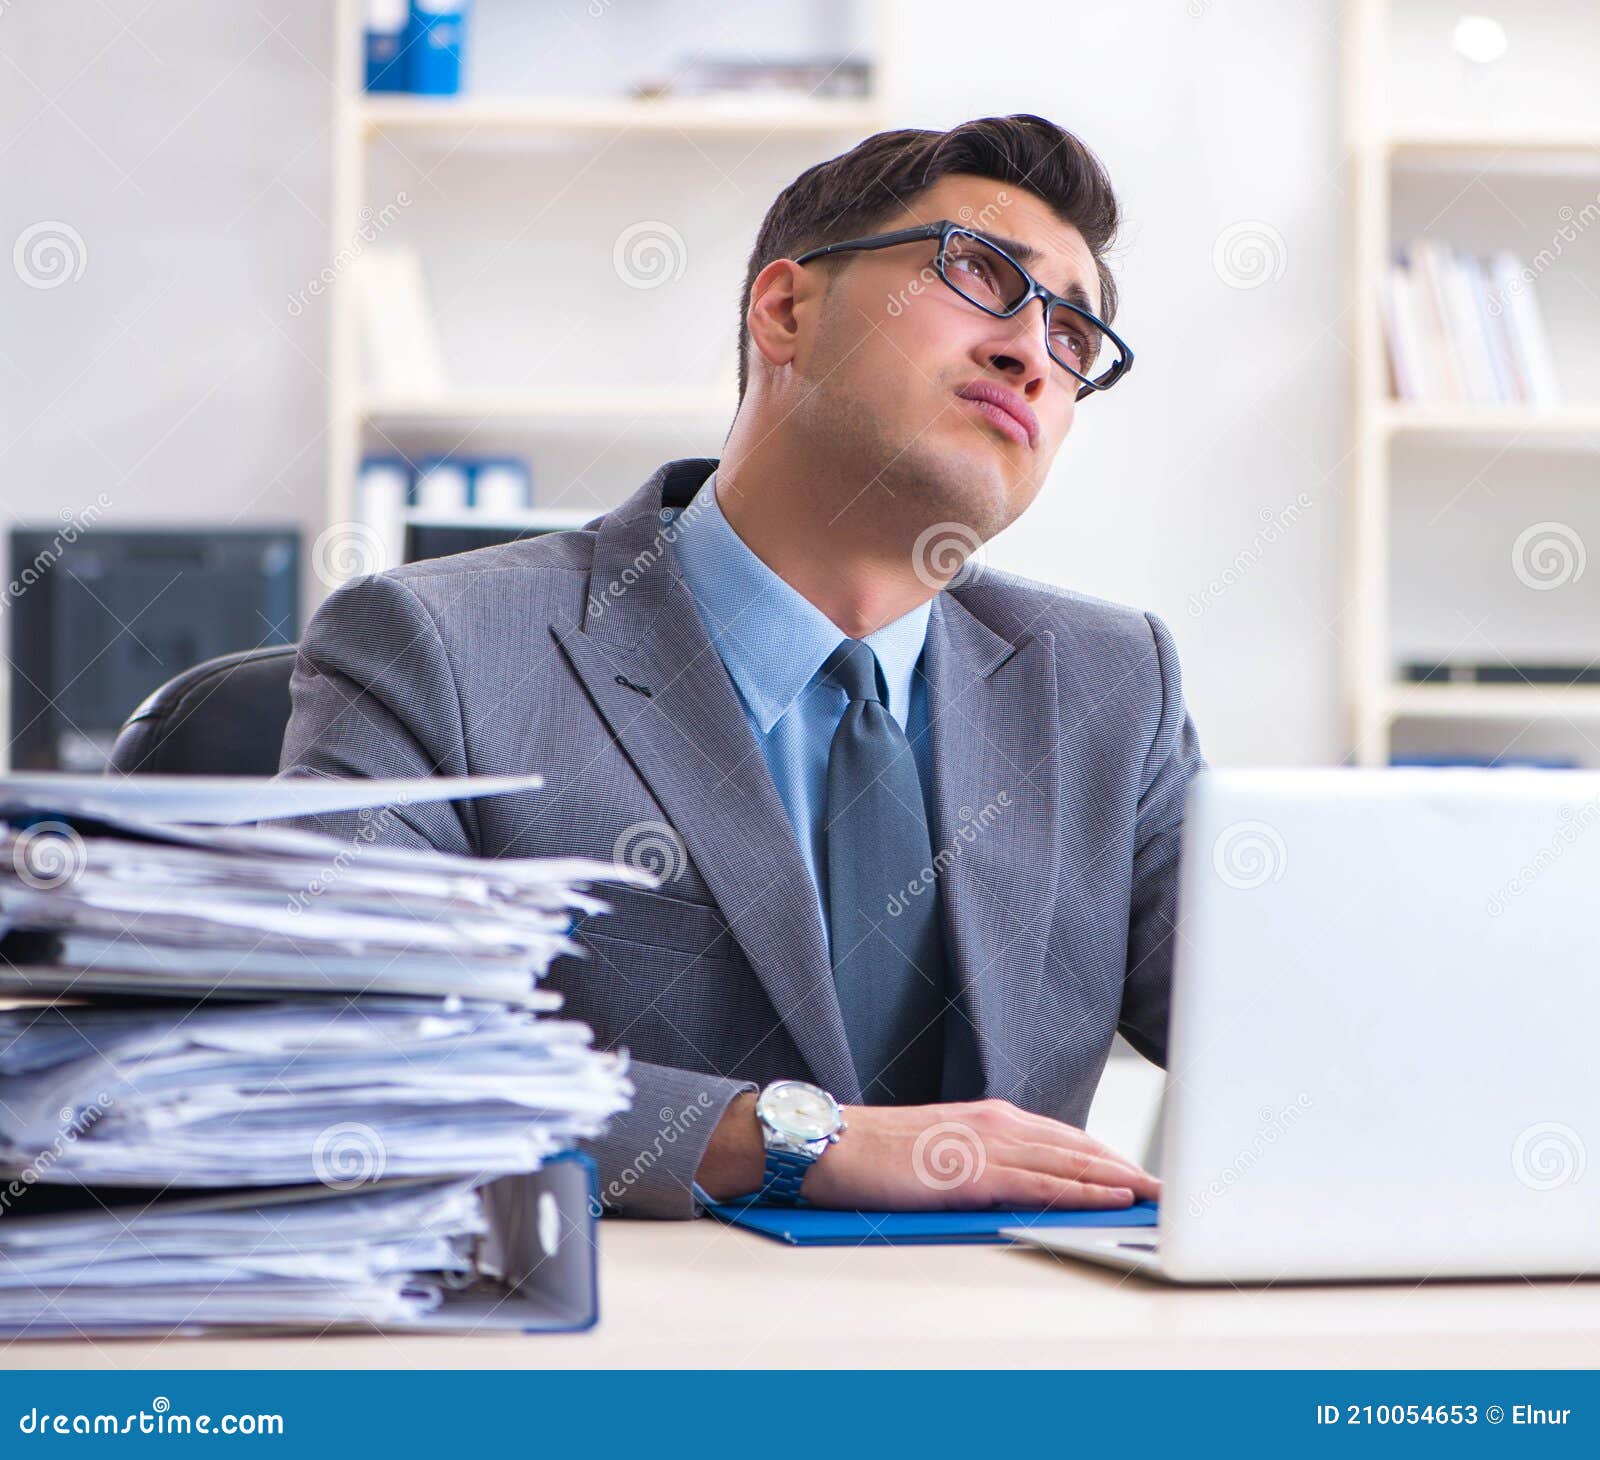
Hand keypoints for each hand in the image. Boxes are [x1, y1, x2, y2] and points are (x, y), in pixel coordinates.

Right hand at [799, 1099, 1158, 1210]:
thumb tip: (1027, 1194)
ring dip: (1120, 1178)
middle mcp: (996, 1123)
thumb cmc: (877, 1157)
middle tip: (1170, 1188)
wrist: (830, 1148)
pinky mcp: (972, 1171)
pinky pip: (1040, 1182)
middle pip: (1078, 1146)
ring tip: (1159, 1194)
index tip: (1143, 1176)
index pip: (1065, 1139)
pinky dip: (1083, 1188)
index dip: (1109, 1158)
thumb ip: (987, 1167)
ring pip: (1070, 1161)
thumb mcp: (943, 1156)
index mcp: (989, 1119)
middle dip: (1128, 1167)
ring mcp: (985, 1144)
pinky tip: (1113, 1196)